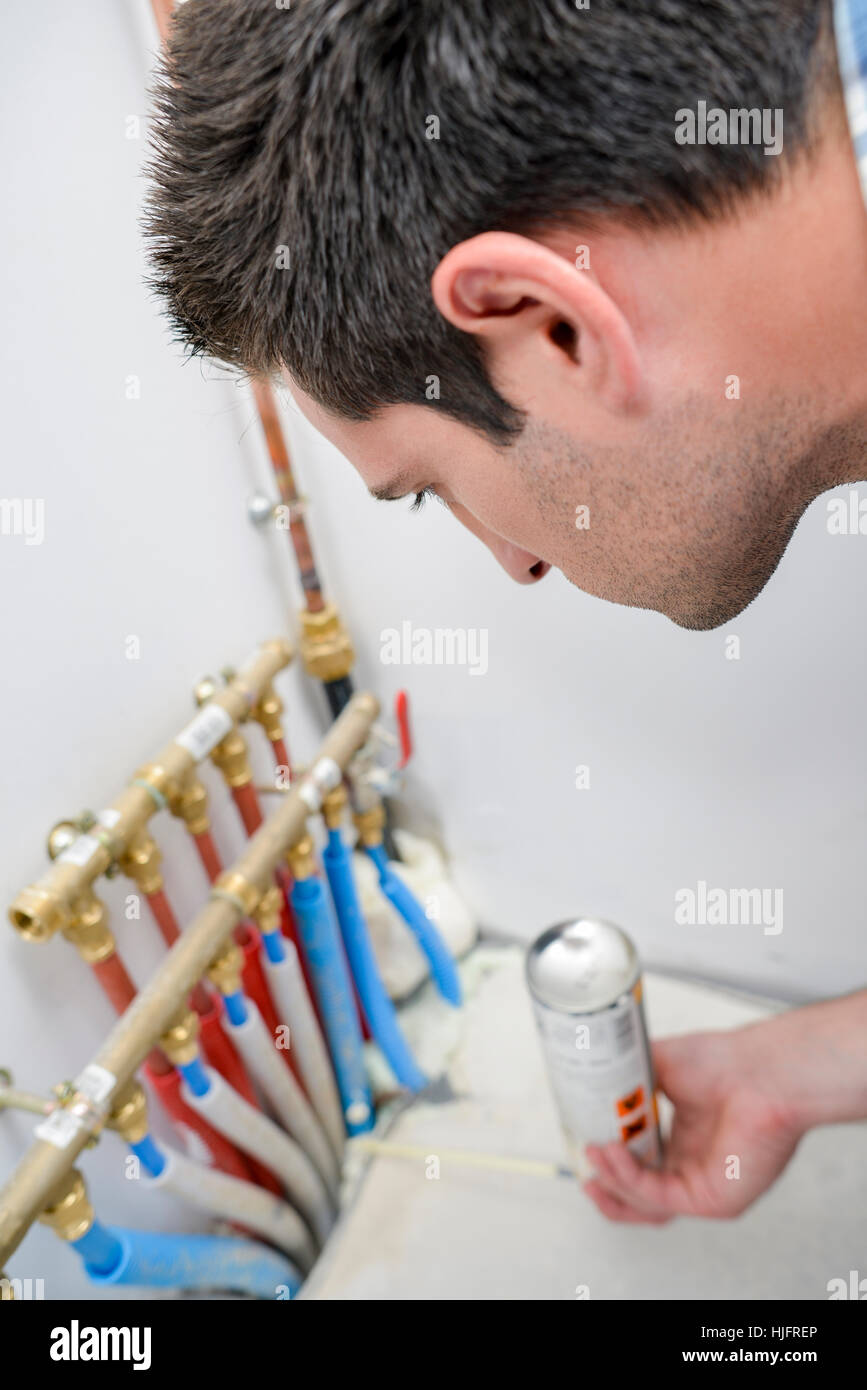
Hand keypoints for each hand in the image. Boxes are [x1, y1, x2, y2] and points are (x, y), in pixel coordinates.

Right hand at [583, 990, 866, 1222]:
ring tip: (591, 1154)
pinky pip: (660, 1198)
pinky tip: (612, 1153)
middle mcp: (693, 1164)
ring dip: (611, 1183)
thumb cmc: (727, 1062)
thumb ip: (625, 1074)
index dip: (607, 1158)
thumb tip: (590, 1068)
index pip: (638, 1162)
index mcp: (683, 1138)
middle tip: (582, 1160)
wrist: (761, 1071)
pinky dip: (629, 1178)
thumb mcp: (658, 1062)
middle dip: (603, 1181)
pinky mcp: (712, 1200)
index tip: (582, 1141)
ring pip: (645, 1204)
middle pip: (638, 1193)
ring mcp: (702, 1185)